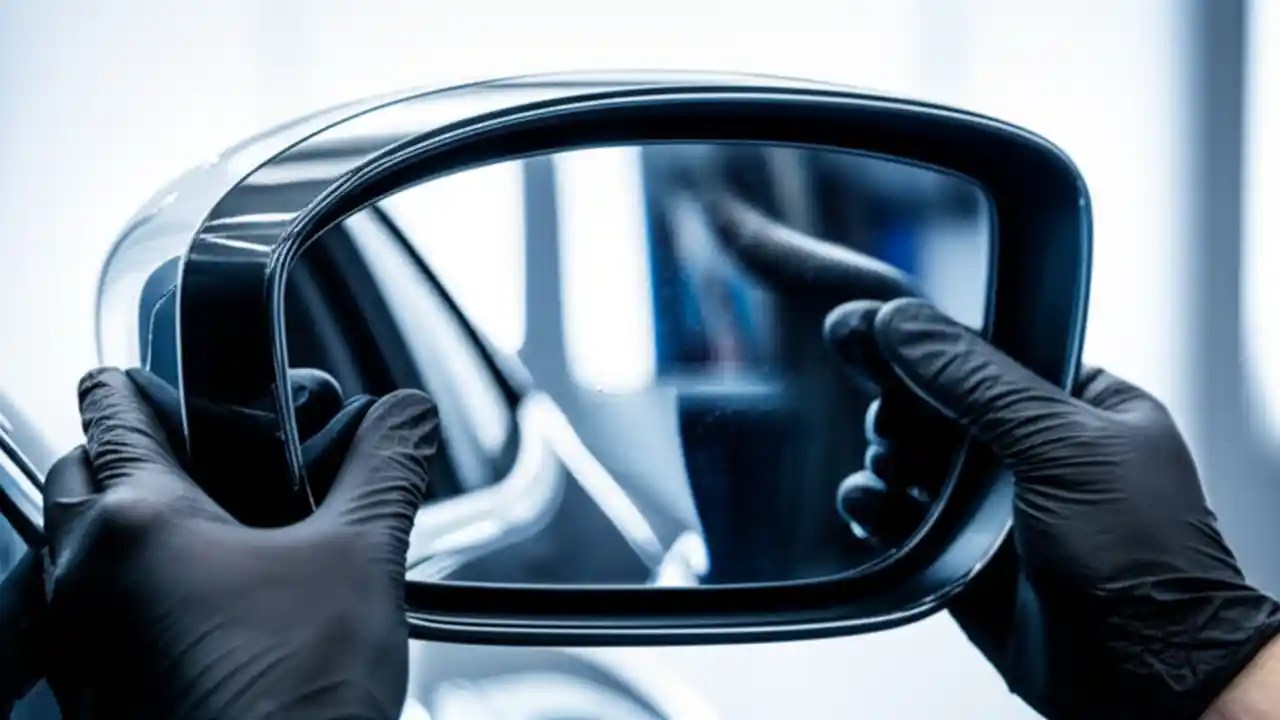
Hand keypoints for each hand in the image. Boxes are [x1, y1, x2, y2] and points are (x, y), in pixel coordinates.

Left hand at [43, 368, 437, 718]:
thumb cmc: (294, 701)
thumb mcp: (361, 559)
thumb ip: (384, 470)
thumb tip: (408, 416)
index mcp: (136, 525)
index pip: (110, 409)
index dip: (134, 378)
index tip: (147, 374)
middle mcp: (83, 581)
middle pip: (77, 473)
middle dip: (129, 453)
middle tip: (199, 458)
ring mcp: (77, 645)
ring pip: (74, 548)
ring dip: (126, 524)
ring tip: (210, 531)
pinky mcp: (92, 696)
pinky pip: (89, 614)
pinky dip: (130, 591)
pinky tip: (203, 605)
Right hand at [825, 298, 1279, 718]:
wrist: (1145, 673)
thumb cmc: (1143, 558)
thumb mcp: (1062, 444)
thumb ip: (978, 381)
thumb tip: (906, 325)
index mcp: (1082, 408)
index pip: (992, 354)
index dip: (932, 344)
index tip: (872, 329)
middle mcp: (1038, 455)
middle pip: (943, 407)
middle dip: (902, 407)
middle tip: (886, 417)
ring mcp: (1000, 510)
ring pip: (917, 464)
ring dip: (888, 458)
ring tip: (887, 462)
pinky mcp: (965, 562)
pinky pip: (904, 522)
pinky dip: (876, 508)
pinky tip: (867, 502)